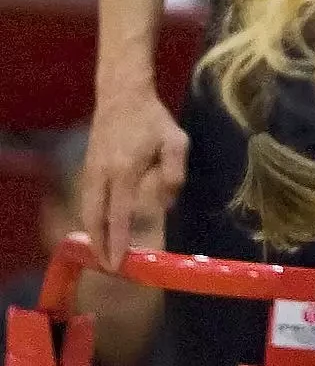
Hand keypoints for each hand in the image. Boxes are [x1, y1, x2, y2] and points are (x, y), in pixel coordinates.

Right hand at [81, 89, 187, 271]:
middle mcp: (102, 175)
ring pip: (87, 212)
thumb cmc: (153, 119)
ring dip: (93, 236)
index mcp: (124, 171)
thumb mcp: (176, 141)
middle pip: (95, 220)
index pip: (119, 215)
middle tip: (109, 269)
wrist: (121, 95)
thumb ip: (174, 173)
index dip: (118, 241)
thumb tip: (166, 204)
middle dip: (100, 247)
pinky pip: (87, 201)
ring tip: (103, 256)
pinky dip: (90, 220)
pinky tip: (99, 231)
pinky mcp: (87, 168)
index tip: (119, 263)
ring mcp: (91, 172)